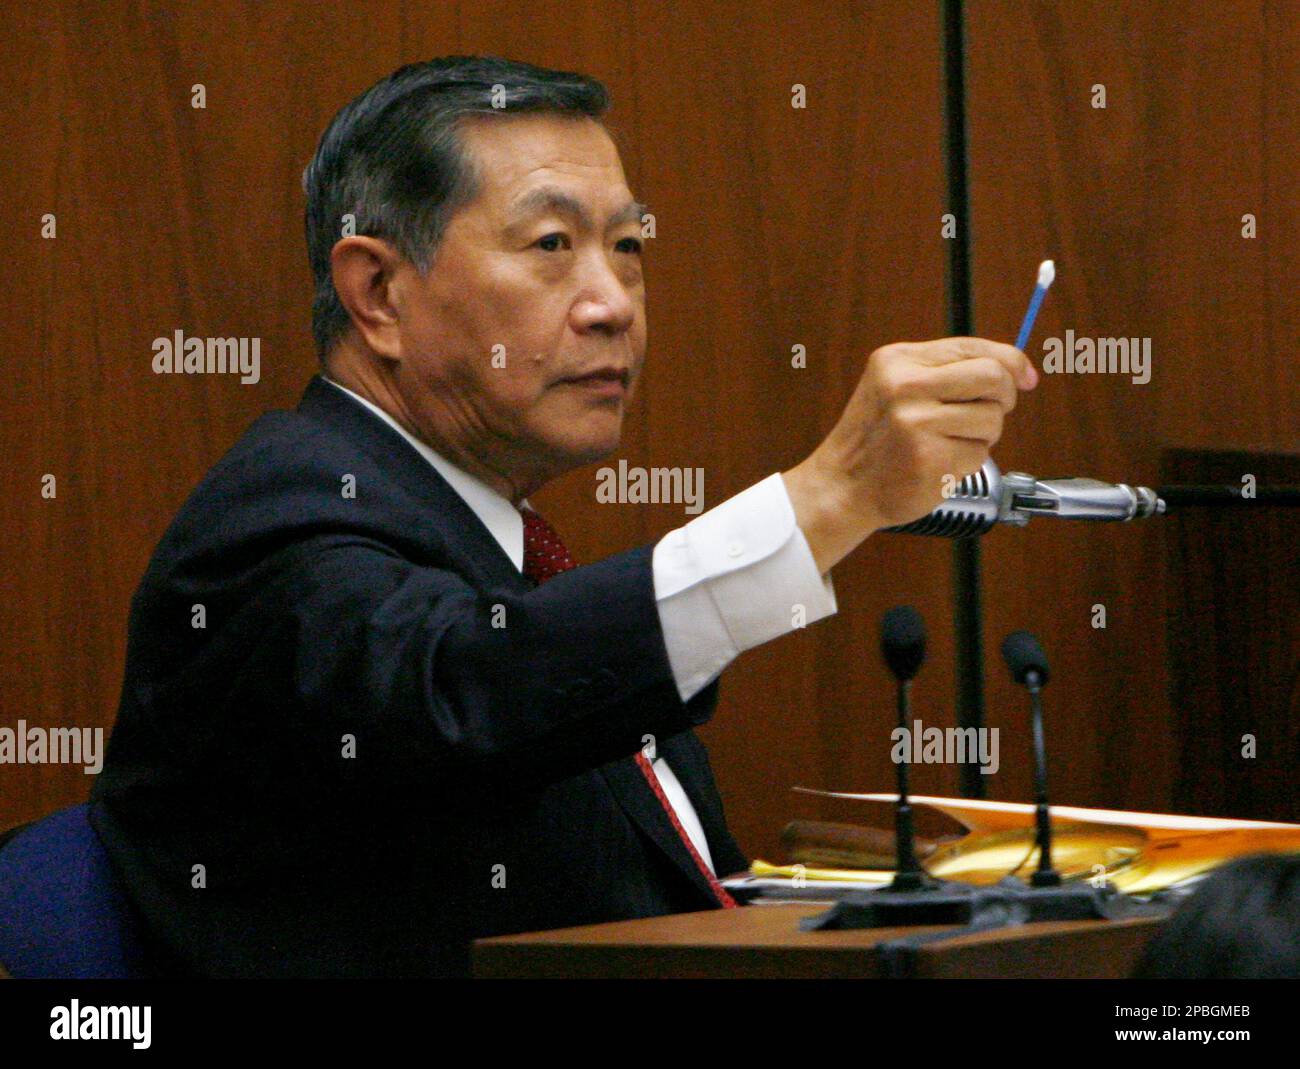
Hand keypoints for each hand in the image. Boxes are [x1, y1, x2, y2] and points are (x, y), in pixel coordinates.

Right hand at [783, 337, 1036, 571]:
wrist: (841, 487)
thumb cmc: (877, 439)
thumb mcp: (896, 386)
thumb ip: (947, 372)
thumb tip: (1020, 372)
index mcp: (898, 360)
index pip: (974, 347)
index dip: (1011, 361)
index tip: (1026, 377)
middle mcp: (905, 385)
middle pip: (993, 376)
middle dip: (1004, 396)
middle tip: (987, 413)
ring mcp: (916, 423)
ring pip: (992, 418)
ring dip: (982, 435)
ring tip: (947, 443)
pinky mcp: (929, 458)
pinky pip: (980, 454)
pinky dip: (967, 462)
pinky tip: (937, 463)